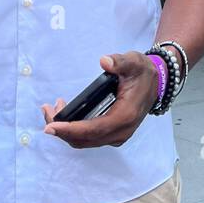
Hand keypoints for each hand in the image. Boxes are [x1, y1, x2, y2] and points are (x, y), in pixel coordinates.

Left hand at [42, 51, 157, 148]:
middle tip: (46, 109)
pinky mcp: (113, 134)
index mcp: (124, 117)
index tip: (50, 126)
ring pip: (85, 141)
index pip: (92, 130)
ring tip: (52, 109)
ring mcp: (117, 135)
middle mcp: (120, 132)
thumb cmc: (143, 72)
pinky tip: (65, 115)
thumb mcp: (133, 62)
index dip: (70, 130)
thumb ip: (119, 62)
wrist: (157, 82)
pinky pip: (89, 138)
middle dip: (62, 130)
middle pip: (84, 140)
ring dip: (66, 131)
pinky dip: (74, 131)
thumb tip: (104, 61)